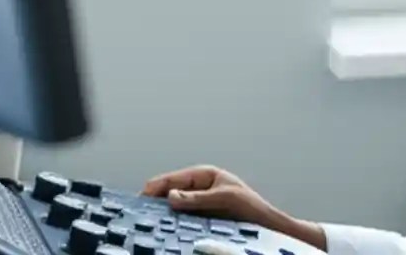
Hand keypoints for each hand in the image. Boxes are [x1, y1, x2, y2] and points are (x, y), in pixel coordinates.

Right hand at [142, 165, 326, 249]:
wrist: (266, 225)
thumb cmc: (251, 207)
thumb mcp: (224, 199)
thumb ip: (198, 198)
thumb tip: (170, 197)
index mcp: (204, 175)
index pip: (173, 179)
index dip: (156, 187)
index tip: (141, 196)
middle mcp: (198, 188)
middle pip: (169, 193)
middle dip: (155, 201)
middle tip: (139, 213)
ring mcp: (198, 203)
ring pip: (173, 208)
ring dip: (162, 214)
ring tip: (147, 223)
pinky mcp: (200, 218)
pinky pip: (181, 219)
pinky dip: (172, 223)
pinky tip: (164, 230)